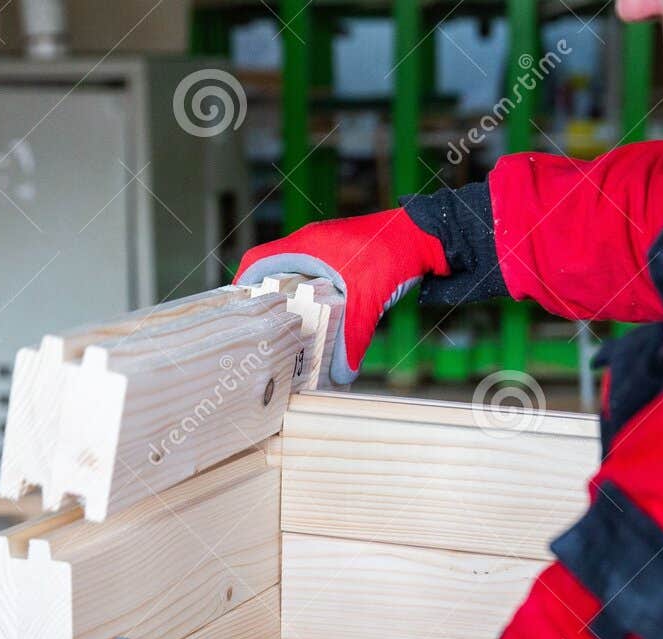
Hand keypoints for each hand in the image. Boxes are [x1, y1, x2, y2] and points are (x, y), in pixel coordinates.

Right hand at [235, 209, 448, 383]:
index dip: (242, 288)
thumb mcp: (368, 301)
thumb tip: (341, 376)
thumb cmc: (393, 255)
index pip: (257, 263)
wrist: (426, 237)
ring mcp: (327, 250)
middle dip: (263, 302)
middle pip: (272, 272)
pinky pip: (316, 280)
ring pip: (295, 277)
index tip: (236, 314)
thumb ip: (353, 339)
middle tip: (258, 331)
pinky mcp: (343, 259)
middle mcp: (311, 245)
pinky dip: (310, 300)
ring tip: (283, 333)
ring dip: (288, 302)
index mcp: (305, 246)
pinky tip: (317, 323)